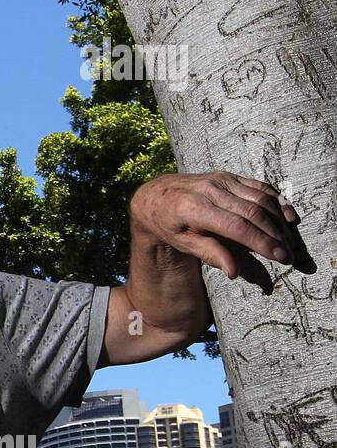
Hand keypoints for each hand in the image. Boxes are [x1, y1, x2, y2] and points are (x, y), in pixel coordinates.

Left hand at [129, 171, 302, 279]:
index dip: (261, 242)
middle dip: (275, 235)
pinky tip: (288, 217)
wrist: (155, 194)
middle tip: (290, 254)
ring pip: (260, 198)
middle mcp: (209, 190)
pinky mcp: (228, 175)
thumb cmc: (169, 224)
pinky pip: (258, 186)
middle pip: (252, 212)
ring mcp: (220, 179)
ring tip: (291, 241)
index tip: (280, 257)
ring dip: (280, 220)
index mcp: (194, 208)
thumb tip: (234, 272)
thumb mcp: (181, 242)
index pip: (236, 226)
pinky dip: (276, 201)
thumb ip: (209, 254)